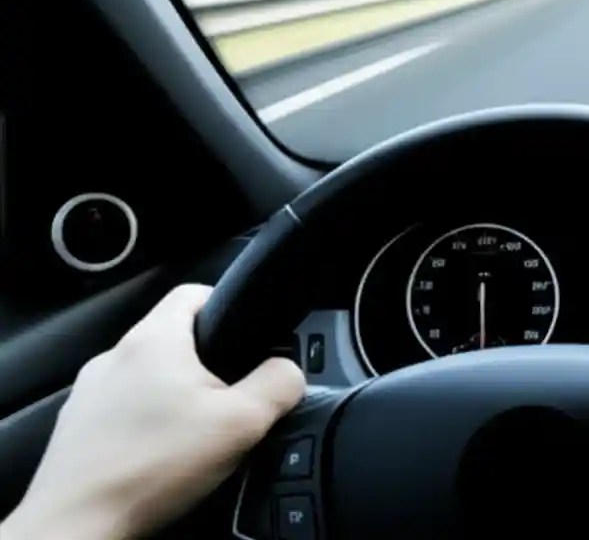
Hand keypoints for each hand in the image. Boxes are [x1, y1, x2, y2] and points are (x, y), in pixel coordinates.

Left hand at [0, 284, 304, 539]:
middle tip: (232, 403)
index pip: (195, 292)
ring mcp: (89, 393)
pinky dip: (147, 428)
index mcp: (154, 340)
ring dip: (175, 399)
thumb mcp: (243, 423)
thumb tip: (290, 372)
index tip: (248, 337)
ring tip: (197, 438)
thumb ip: (279, 385)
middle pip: (175, 342)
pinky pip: (124, 413)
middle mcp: (114, 357)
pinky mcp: (77, 428)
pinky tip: (163, 458)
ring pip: (148, 379)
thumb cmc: (151, 468)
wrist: (80, 525)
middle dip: (208, 367)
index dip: (228, 306)